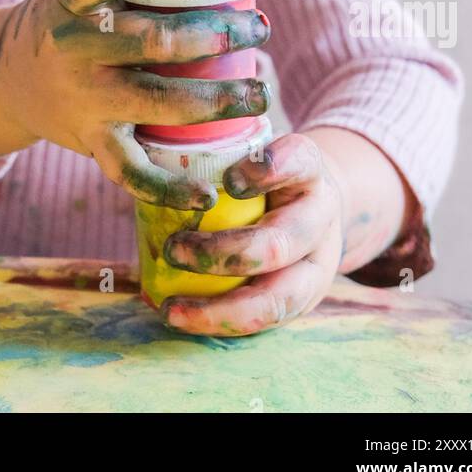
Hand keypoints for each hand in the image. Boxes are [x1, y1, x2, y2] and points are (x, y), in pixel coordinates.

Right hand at [0, 0, 270, 206]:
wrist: (7, 76)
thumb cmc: (69, 16)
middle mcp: (75, 48)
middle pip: (150, 42)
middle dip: (212, 35)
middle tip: (258, 29)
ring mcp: (84, 99)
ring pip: (155, 102)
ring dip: (215, 99)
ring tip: (259, 93)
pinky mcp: (91, 142)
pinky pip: (131, 172)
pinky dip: (169, 188)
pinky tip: (207, 192)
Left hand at [158, 131, 345, 336]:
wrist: (318, 203)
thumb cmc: (271, 171)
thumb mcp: (259, 149)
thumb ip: (222, 148)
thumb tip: (152, 152)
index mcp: (309, 170)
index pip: (299, 162)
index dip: (267, 170)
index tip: (231, 179)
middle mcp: (319, 218)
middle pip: (278, 244)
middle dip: (221, 254)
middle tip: (174, 250)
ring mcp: (316, 264)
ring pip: (275, 298)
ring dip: (219, 308)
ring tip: (171, 309)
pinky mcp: (305, 299)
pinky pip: (264, 321)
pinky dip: (222, 324)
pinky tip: (183, 320)